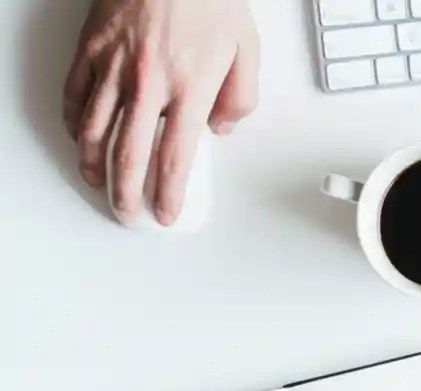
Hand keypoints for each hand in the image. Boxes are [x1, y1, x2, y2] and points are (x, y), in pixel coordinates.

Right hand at [63, 0, 258, 224]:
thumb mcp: (247, 49)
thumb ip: (240, 98)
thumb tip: (221, 129)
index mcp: (190, 88)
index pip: (175, 158)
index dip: (167, 194)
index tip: (165, 212)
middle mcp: (149, 83)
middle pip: (128, 154)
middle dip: (126, 193)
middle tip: (128, 211)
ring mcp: (114, 66)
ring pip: (94, 130)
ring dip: (93, 165)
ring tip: (98, 183)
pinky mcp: (91, 48)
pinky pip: (74, 95)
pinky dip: (75, 124)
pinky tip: (81, 138)